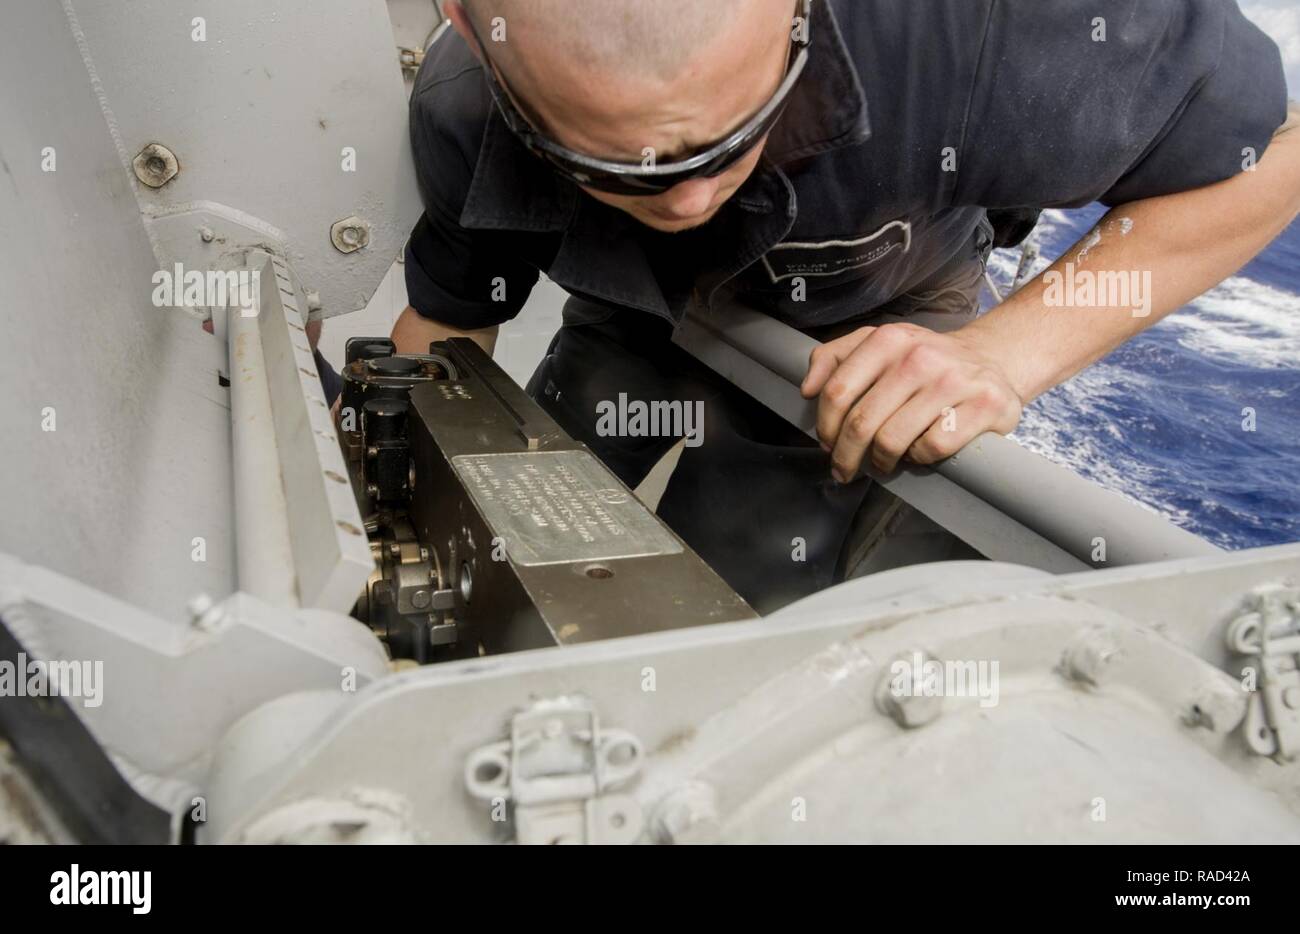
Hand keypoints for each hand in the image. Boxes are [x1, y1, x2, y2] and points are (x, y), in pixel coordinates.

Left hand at [801, 322, 1023, 480]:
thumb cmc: (927, 362)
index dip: (826, 426)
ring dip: (881, 460)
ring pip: (892, 440)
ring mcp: (953, 380)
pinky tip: (918, 452)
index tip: (827, 443)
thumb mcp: (882, 345)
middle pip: (861, 422)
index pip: (838, 391)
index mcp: (890, 339)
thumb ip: (836, 357)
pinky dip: (918, 458)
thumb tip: (807, 388)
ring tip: (883, 462)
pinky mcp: (983, 406)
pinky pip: (930, 448)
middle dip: (846, 455)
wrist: (992, 359)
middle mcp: (920, 356)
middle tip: (844, 469)